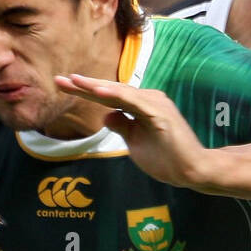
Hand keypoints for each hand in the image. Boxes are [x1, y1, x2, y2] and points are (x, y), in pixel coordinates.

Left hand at [55, 74, 209, 188]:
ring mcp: (154, 104)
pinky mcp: (160, 113)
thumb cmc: (167, 159)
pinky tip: (99, 92)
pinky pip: (133, 102)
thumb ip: (122, 127)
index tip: (63, 86)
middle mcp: (147, 100)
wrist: (192, 171)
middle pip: (110, 91)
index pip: (108, 98)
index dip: (85, 92)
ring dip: (96, 87)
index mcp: (140, 107)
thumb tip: (106, 114)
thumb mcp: (135, 143)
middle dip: (84, 86)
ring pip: (120, 92)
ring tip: (74, 81)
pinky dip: (116, 95)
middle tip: (59, 80)